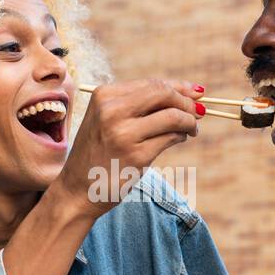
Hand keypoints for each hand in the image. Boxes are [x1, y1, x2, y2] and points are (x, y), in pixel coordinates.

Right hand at [52, 79, 203, 218]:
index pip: (152, 84)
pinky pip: (171, 137)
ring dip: (189, 121)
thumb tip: (192, 93)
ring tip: (191, 128)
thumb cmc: (98, 154)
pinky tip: (180, 138)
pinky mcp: (136, 155)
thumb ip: (142, 104)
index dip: (179, 87)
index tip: (197, 93)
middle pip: (164, 94)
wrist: (77, 190)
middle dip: (186, 102)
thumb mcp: (109, 119)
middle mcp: (112, 111)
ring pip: (173, 115)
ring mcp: (124, 133)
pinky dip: (181, 135)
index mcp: (104, 96)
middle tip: (197, 112)